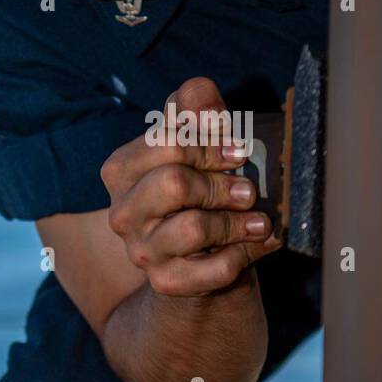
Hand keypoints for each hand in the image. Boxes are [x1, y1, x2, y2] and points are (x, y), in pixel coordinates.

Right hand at [100, 76, 281, 295]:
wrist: (199, 260)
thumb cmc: (198, 192)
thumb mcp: (194, 144)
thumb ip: (194, 110)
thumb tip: (204, 98)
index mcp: (121, 170)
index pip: (164, 142)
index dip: (209, 144)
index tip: (240, 149)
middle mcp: (122, 212)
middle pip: (174, 183)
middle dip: (220, 184)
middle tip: (248, 190)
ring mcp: (142, 251)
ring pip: (193, 229)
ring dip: (235, 222)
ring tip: (259, 221)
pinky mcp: (167, 283)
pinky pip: (213, 269)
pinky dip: (242, 256)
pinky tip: (253, 246)